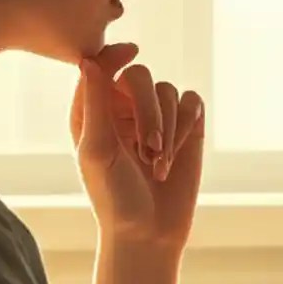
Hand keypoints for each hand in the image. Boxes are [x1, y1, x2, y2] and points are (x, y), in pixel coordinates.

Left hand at [71, 43, 205, 249]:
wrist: (149, 231)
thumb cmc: (114, 197)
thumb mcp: (98, 150)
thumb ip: (94, 103)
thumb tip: (90, 60)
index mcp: (93, 110)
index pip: (103, 65)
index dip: (115, 54)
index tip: (131, 52)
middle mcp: (124, 108)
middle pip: (141, 76)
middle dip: (150, 110)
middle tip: (150, 147)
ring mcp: (157, 117)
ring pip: (169, 91)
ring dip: (168, 128)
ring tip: (158, 164)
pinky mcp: (187, 128)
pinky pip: (192, 103)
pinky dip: (187, 127)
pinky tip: (176, 155)